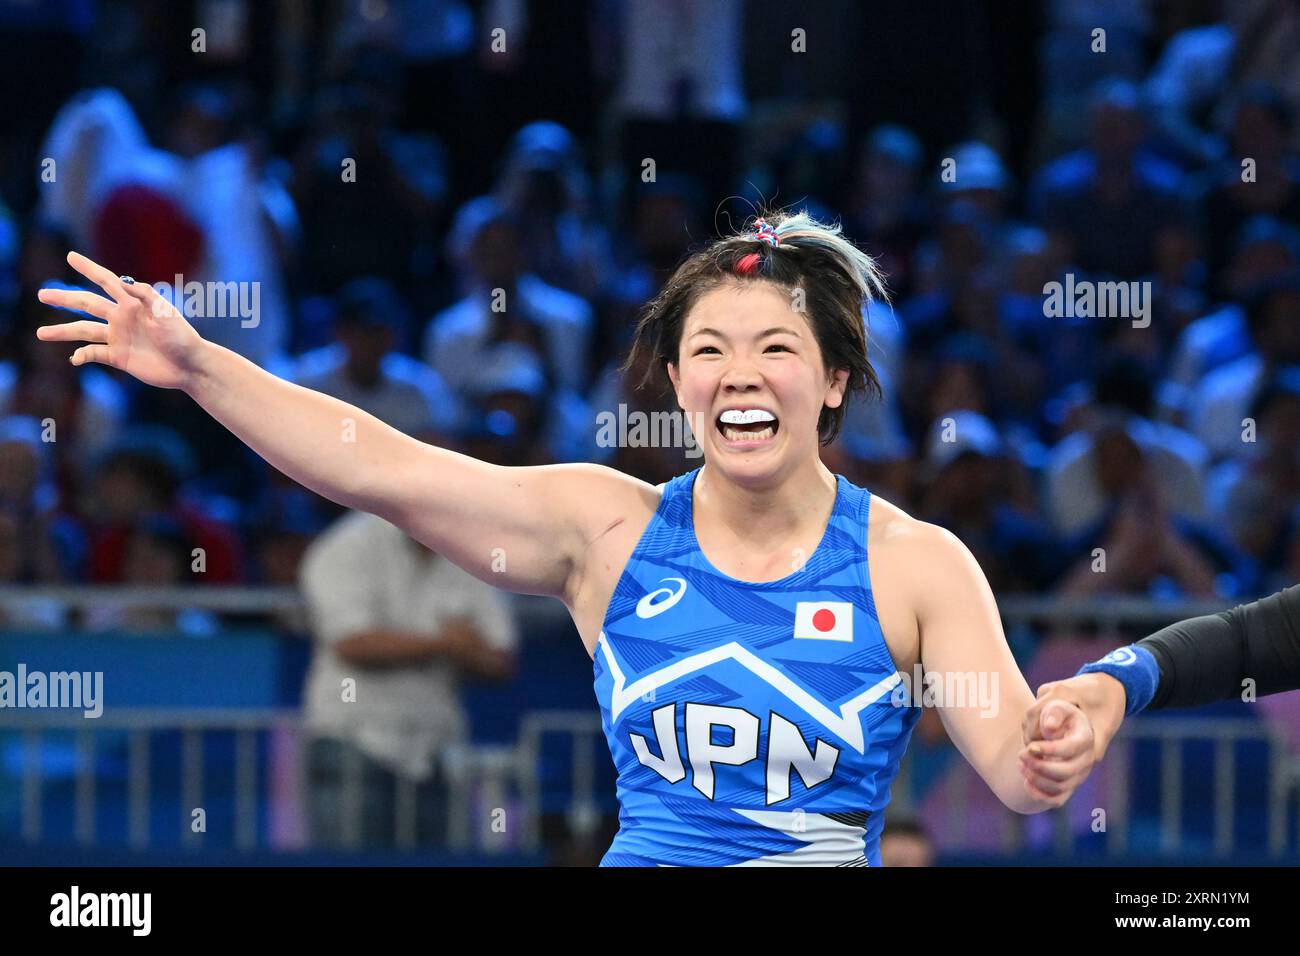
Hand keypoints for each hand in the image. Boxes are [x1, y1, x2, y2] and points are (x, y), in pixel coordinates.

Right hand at [35, 252, 205, 389]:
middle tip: (41, 294)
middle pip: (86, 304)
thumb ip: (145, 296)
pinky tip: (74, 358)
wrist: (190, 366)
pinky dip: (82, 356)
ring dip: (62, 332)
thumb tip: (124, 282)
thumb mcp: (165, 313)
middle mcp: (121, 317)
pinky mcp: (118, 357)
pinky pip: (94, 354)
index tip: (70, 256)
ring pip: (83, 331)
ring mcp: (118, 337)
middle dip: (63, 299)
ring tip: (40, 333)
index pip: (106, 281)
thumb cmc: (182, 337)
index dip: (88, 268)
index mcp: (132, 303)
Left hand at [1016, 696, 1097, 807]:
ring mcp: (1078, 775)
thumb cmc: (1057, 716)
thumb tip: (1049, 727)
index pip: (1070, 750)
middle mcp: (1086, 760)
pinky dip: (1040, 795)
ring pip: (1060, 787)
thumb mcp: (1056, 707)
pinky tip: (1025, 782)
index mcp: (1085, 739)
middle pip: (1066, 772)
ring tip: (1020, 763)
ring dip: (1036, 779)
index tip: (1029, 746)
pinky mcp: (1068, 786)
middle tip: (1020, 754)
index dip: (1049, 750)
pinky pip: (1057, 800)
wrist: (1061, 730)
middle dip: (1039, 766)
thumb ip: (1053, 713)